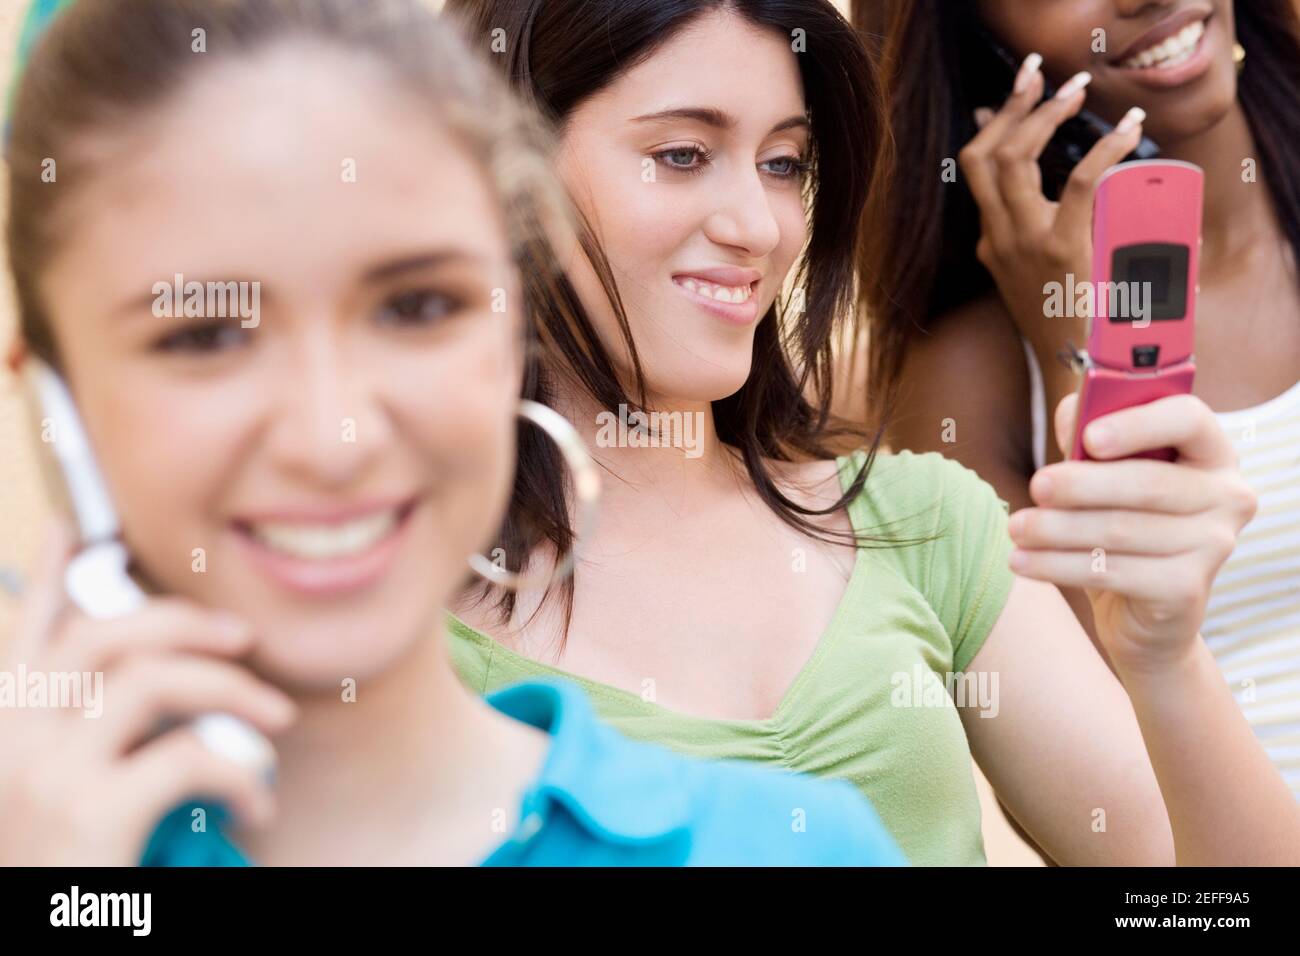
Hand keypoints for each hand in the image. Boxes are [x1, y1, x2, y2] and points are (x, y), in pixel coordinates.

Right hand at [0, 518, 295, 865]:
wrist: (49, 933)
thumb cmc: (67, 871)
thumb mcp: (66, 792)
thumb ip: (95, 732)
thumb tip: (159, 676)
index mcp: (3, 726)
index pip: (30, 630)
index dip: (54, 572)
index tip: (79, 522)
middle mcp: (7, 738)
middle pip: (99, 633)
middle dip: (183, 619)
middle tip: (244, 638)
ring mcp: (38, 772)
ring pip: (149, 677)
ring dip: (230, 688)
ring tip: (276, 720)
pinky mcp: (87, 814)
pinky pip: (187, 754)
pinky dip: (242, 772)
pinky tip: (257, 805)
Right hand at [959, 54, 1147, 360]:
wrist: (1072, 375)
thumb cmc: (1066, 330)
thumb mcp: (1038, 282)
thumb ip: (1039, 242)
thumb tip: (1050, 205)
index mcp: (991, 245)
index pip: (974, 171)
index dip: (990, 126)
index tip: (1006, 98)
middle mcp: (997, 240)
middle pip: (986, 156)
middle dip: (1011, 106)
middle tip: (1037, 74)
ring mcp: (1022, 244)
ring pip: (1014, 159)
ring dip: (1044, 116)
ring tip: (1073, 91)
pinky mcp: (1059, 250)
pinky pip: (1075, 184)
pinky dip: (1103, 150)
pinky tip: (1126, 132)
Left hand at [1006, 393, 1256, 671]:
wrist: (1143, 612)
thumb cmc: (1121, 522)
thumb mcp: (1106, 473)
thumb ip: (1090, 436)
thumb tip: (1073, 411)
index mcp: (1211, 452)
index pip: (1189, 420)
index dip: (1138, 425)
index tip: (1090, 438)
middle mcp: (1226, 496)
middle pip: (1148, 483)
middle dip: (1082, 485)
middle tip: (1035, 485)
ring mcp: (1213, 546)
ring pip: (1121, 531)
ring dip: (1057, 529)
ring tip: (1016, 528)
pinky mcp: (1187, 590)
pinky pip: (1113, 572)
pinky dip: (1058, 565)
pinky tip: (1023, 561)